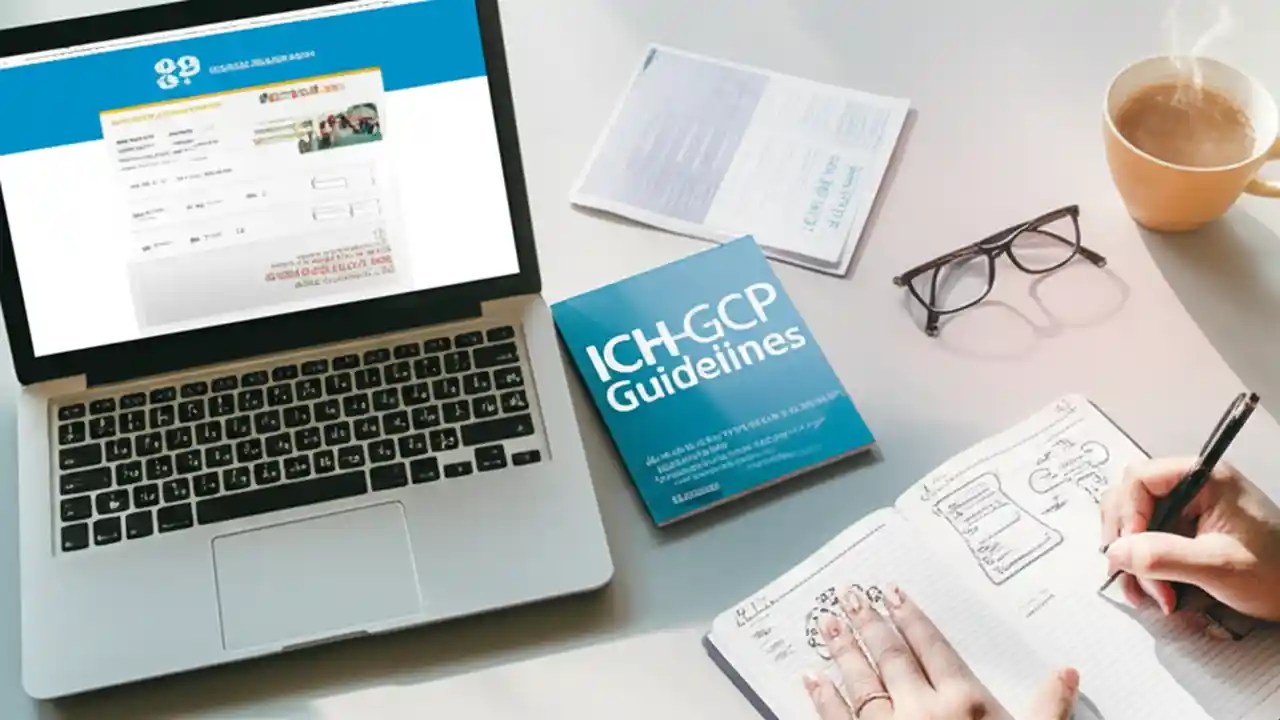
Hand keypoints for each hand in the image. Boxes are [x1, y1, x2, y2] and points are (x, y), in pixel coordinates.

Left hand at [804, 584, 1077, 718]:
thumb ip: (1049, 708)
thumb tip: (1066, 673)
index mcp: (964, 702)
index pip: (933, 647)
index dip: (912, 618)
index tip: (893, 594)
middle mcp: (923, 709)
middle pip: (892, 657)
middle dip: (870, 624)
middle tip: (850, 596)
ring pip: (862, 681)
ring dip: (843, 651)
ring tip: (827, 622)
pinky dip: (824, 698)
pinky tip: (812, 678)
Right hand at [1101, 457, 1279, 619]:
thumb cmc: (1274, 574)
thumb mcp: (1218, 567)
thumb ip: (1165, 556)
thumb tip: (1116, 553)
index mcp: (1205, 479)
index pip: (1141, 479)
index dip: (1127, 513)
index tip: (1131, 550)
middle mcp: (1191, 487)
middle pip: (1129, 500)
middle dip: (1127, 542)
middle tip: (1134, 576)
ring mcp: (1186, 509)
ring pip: (1133, 523)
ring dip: (1132, 560)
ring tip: (1150, 594)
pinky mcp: (1183, 531)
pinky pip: (1146, 541)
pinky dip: (1142, 567)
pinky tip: (1155, 592)